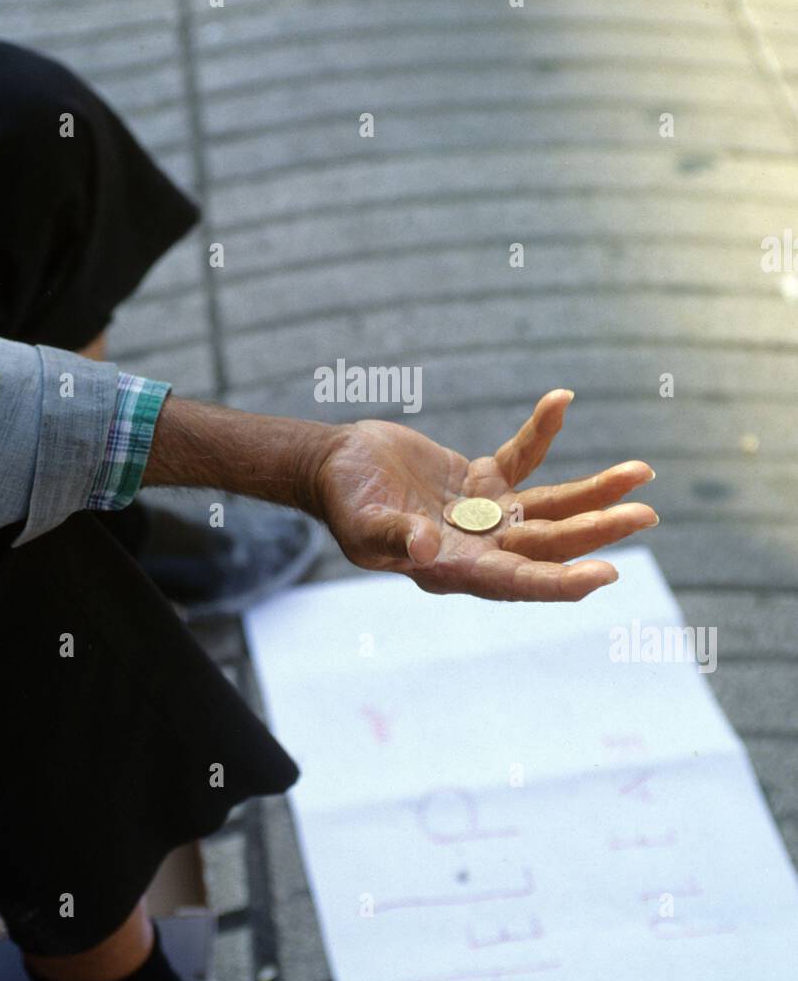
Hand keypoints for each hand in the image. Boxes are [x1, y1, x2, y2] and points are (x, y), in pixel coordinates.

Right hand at [315, 390, 657, 601]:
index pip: (517, 580)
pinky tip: (562, 399)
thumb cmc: (343, 501)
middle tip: (646, 514)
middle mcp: (481, 547)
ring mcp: (487, 515)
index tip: (605, 575)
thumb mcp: (362, 524)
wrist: (335, 466)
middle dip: (597, 528)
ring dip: (595, 491)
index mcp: (455, 568)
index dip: (560, 581)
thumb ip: (392, 537)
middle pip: (550, 542)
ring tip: (643, 473)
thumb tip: (423, 547)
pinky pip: (524, 457)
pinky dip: (542, 431)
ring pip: (552, 506)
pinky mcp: (483, 481)